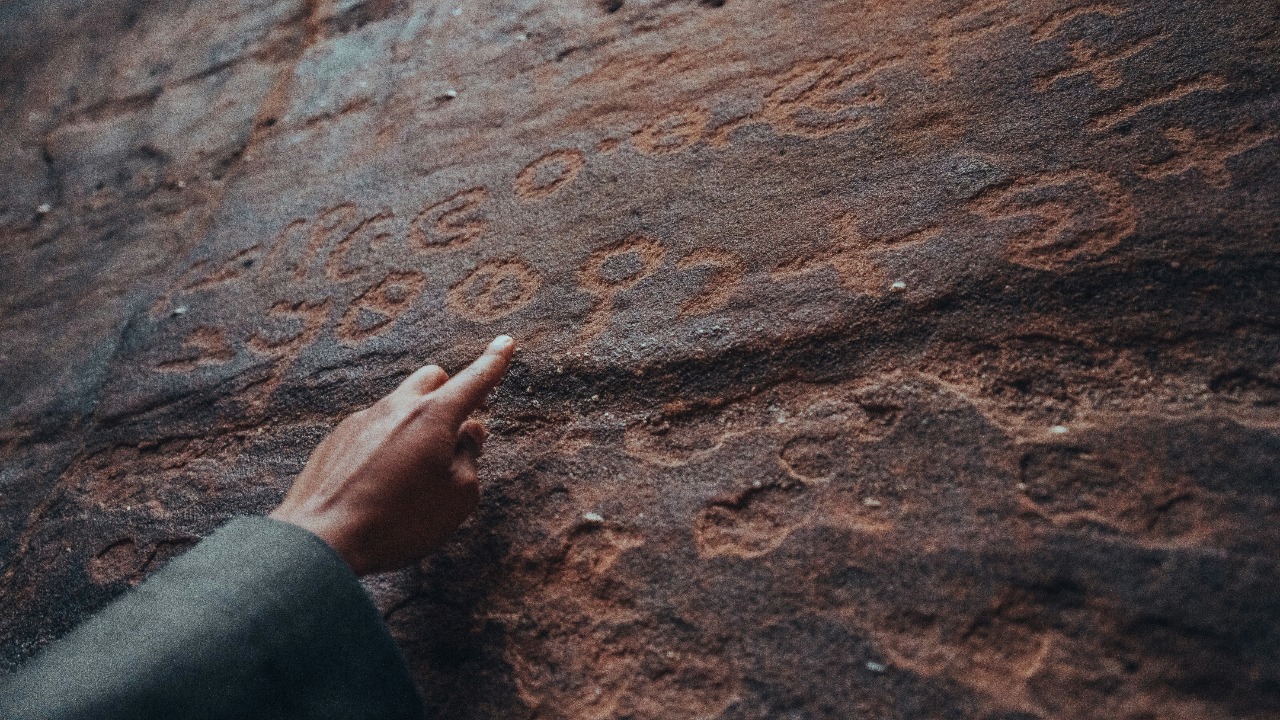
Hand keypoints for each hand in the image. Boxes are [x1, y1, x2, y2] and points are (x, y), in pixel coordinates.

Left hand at [270, 336, 514, 575]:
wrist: (323, 539)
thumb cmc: (399, 521)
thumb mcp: (458, 497)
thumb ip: (470, 458)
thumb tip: (466, 434)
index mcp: (433, 417)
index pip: (474, 380)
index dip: (494, 362)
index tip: (506, 343)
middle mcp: (396, 407)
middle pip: (432, 378)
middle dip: (449, 395)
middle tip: (454, 435)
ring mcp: (362, 420)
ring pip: (399, 405)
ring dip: (415, 424)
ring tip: (411, 474)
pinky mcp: (337, 439)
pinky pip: (372, 428)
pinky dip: (385, 444)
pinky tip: (378, 483)